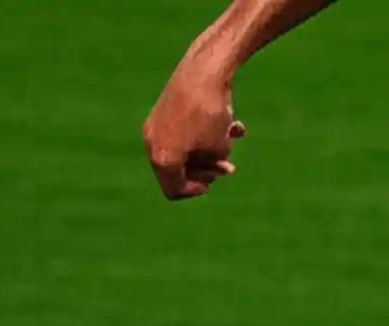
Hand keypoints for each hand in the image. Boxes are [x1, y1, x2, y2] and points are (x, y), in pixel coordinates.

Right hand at [143, 63, 244, 200]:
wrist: (203, 72)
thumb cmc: (210, 115)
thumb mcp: (217, 149)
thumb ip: (213, 165)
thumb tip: (216, 164)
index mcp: (161, 157)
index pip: (172, 189)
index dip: (195, 190)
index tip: (213, 183)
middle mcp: (153, 141)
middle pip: (177, 169)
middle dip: (205, 171)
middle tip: (227, 167)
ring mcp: (158, 123)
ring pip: (185, 148)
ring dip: (209, 151)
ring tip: (230, 142)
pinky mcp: (167, 107)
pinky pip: (189, 128)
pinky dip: (209, 131)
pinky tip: (235, 127)